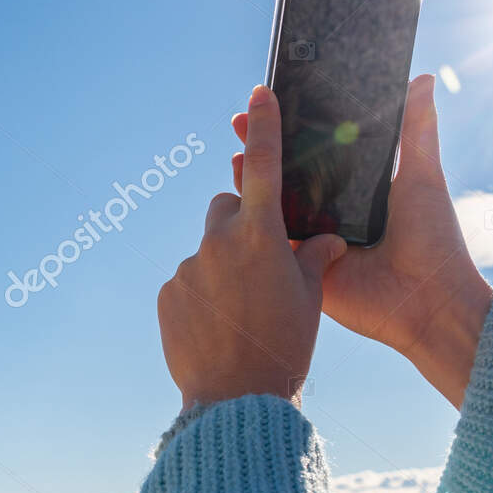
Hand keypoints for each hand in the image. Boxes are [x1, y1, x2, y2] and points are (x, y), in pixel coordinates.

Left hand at [158, 85, 346, 408]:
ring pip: (208, 250)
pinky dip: (204, 294)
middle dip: (243, 224)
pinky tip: (220, 326)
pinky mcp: (167, 294)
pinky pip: (189, 281)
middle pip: (228, 209)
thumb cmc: (283, 349)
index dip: (265, 127)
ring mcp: (188, 268)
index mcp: (261, 238)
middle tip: (262, 264)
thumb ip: (314, 260)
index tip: (259, 92)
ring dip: (224, 266)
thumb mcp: (311, 301)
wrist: (234, 400)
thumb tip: (325, 240)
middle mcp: (218, 244)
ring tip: (243, 311)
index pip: (263, 167)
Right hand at [230, 74, 490, 407]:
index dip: (294, 129)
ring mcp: (314, 241)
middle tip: (241, 120)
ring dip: (251, 181)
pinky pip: (272, 244)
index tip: (272, 102)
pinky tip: (237, 201)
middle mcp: (332, 213)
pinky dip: (253, 224)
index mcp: (357, 191)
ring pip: (274, 206)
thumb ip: (417, 130)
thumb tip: (422, 79)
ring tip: (236, 153)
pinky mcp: (302, 268)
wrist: (429, 302)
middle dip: (263, 149)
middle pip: (289, 176)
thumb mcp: (422, 177)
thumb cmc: (434, 241)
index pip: (317, 153)